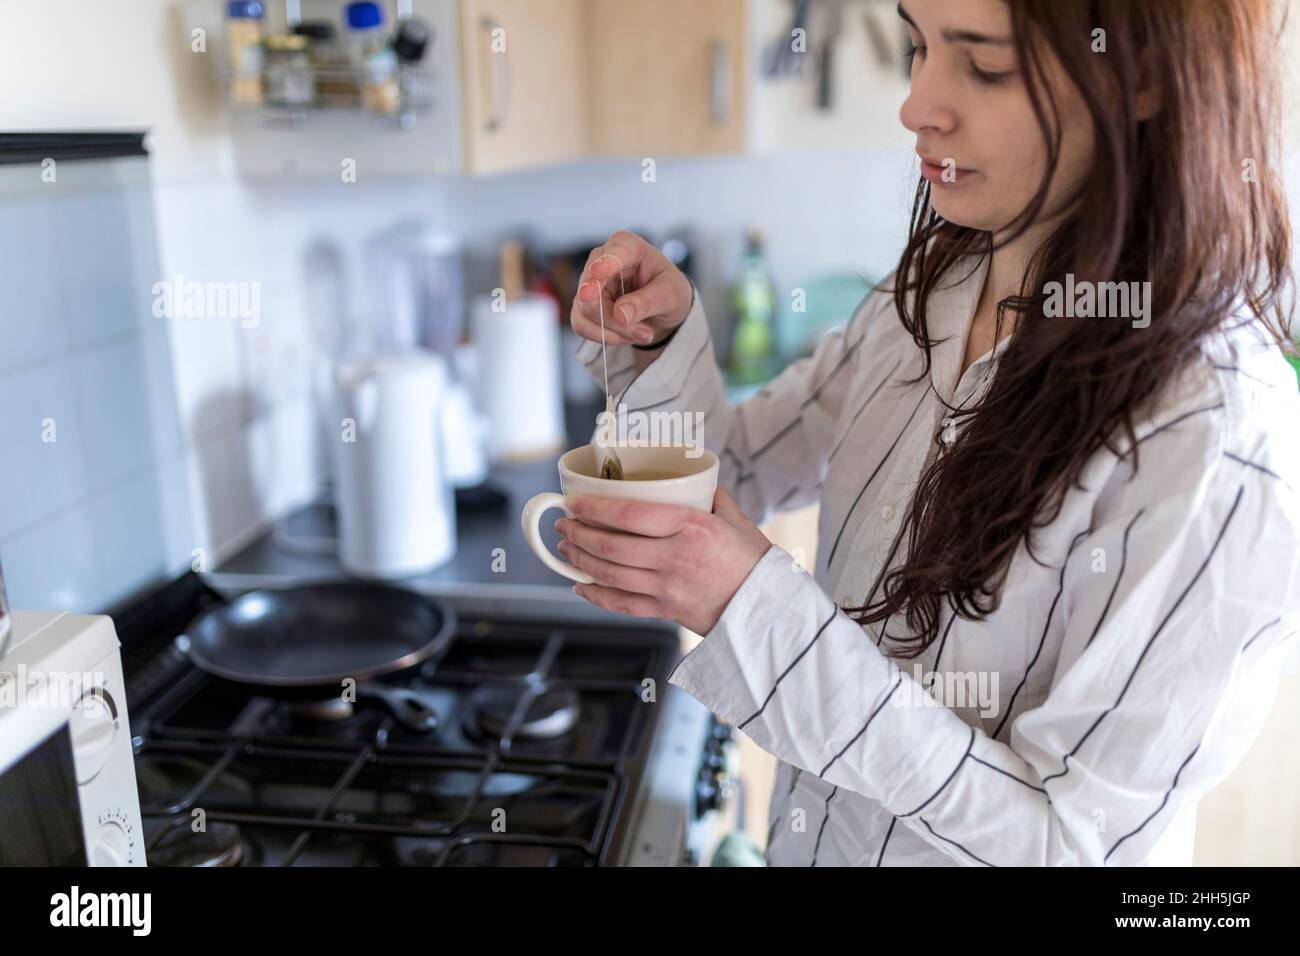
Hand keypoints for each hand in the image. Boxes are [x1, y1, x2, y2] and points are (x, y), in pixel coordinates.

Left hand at [556, 485, 771, 635]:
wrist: (769, 610)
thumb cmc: (755, 563)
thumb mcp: (737, 519)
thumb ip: (711, 497)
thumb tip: (691, 479)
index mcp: (692, 527)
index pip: (631, 515)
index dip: (596, 509)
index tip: (576, 502)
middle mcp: (676, 557)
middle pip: (613, 546)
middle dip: (579, 534)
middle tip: (564, 524)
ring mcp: (669, 588)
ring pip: (611, 575)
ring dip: (581, 561)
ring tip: (566, 549)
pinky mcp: (667, 611)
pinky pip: (622, 605)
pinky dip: (597, 596)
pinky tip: (581, 585)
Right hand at [570, 230, 693, 347]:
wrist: (662, 308)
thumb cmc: (668, 290)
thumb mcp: (671, 295)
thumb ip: (647, 302)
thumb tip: (620, 314)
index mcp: (627, 246)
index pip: (614, 253)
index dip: (605, 264)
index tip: (599, 271)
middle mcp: (601, 259)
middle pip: (592, 290)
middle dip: (615, 319)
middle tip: (645, 334)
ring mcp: (588, 281)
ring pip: (585, 311)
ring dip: (612, 331)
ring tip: (642, 334)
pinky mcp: (582, 304)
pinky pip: (580, 324)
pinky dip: (603, 336)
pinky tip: (625, 336)